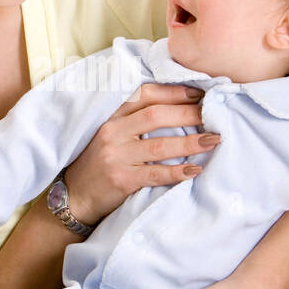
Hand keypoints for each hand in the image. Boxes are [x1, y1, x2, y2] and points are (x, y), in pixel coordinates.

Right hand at [62, 83, 220, 227]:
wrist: (75, 196)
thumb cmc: (99, 162)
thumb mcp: (110, 134)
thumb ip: (135, 121)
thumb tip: (179, 109)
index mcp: (112, 117)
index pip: (145, 95)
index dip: (174, 92)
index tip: (199, 94)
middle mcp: (113, 132)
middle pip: (156, 116)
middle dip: (188, 114)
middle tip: (213, 116)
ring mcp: (116, 156)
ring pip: (159, 145)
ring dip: (190, 142)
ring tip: (213, 140)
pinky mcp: (121, 179)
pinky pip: (155, 174)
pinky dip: (177, 172)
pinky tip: (195, 170)